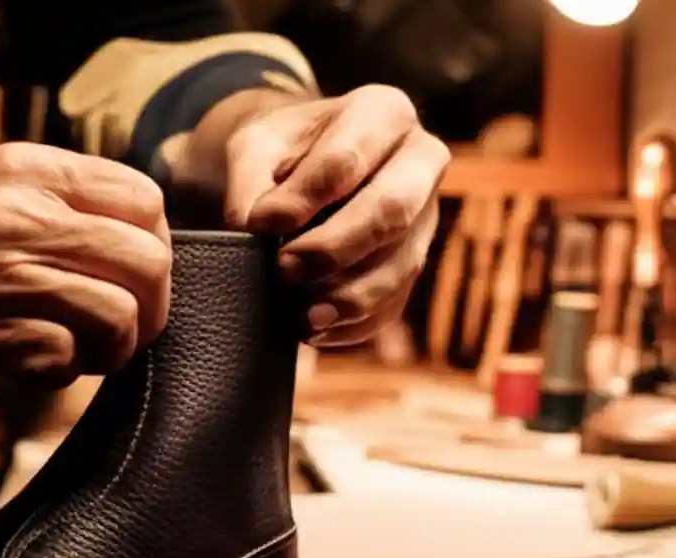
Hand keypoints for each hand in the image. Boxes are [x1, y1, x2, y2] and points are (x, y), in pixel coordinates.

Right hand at [0, 142, 171, 383]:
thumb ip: (56, 206)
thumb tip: (133, 247)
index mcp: (28, 170)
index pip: (144, 200)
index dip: (154, 248)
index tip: (134, 279)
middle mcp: (20, 212)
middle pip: (147, 261)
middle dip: (151, 309)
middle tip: (124, 331)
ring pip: (117, 313)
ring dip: (112, 348)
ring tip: (80, 353)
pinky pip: (62, 359)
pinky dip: (60, 373)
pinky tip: (33, 366)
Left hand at [224, 85, 449, 345]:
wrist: (302, 170)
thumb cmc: (281, 151)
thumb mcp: (255, 146)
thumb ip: (248, 180)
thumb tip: (252, 227)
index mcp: (384, 112)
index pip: (346, 160)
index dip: (302, 199)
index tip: (261, 224)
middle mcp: (421, 160)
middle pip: (391, 212)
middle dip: (333, 249)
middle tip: (284, 270)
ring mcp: (426, 216)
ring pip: (400, 266)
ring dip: (347, 297)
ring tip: (300, 314)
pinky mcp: (415, 263)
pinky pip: (395, 303)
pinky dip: (353, 323)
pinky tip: (315, 328)